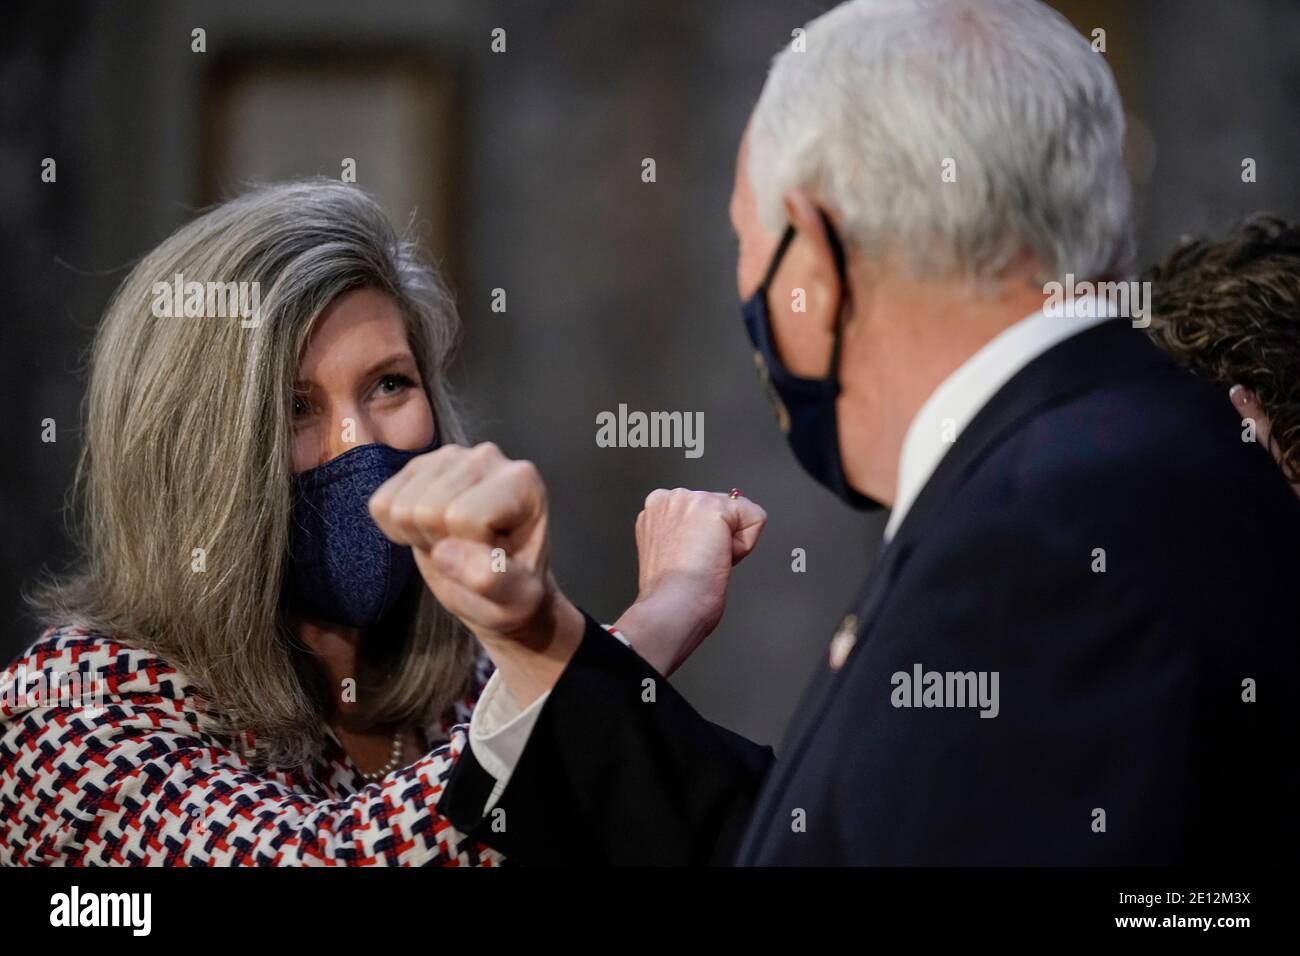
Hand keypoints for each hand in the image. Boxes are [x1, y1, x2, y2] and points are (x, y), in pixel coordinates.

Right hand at [368, 441, 583, 705]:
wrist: (493, 587)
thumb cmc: (512, 593)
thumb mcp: (516, 601)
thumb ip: (492, 579)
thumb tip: (444, 552)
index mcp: (522, 480)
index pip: (466, 517)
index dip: (470, 550)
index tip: (492, 557)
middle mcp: (487, 456)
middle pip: (428, 510)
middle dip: (441, 544)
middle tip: (468, 555)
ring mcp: (448, 456)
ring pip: (400, 506)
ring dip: (419, 537)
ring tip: (453, 545)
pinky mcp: (417, 466)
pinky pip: (380, 504)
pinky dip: (396, 529)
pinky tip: (430, 532)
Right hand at [616, 488, 766, 674]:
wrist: (671, 607)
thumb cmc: (670, 596)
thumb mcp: (670, 554)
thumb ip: (686, 536)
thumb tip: (715, 536)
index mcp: (656, 510)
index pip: (703, 513)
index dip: (703, 544)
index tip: (684, 564)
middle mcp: (669, 498)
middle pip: (723, 510)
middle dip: (717, 539)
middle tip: (696, 565)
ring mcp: (689, 499)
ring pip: (739, 514)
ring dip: (730, 543)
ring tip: (704, 562)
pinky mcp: (712, 506)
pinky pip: (755, 518)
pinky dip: (746, 546)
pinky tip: (719, 558)